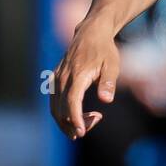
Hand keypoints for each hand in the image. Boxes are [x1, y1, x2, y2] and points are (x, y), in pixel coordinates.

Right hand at [51, 17, 118, 139]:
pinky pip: (53, 101)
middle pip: (62, 108)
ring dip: (66, 121)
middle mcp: (63, 77)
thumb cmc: (104, 50)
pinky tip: (72, 118)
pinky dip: (60, 113)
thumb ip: (108, 82)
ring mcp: (56, 78)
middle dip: (74, 123)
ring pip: (54, 107)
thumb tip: (106, 100)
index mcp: (77, 75)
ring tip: (82, 128)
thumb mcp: (112, 65)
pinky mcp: (54, 79)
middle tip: (91, 126)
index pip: (72, 101)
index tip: (81, 132)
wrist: (90, 34)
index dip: (75, 118)